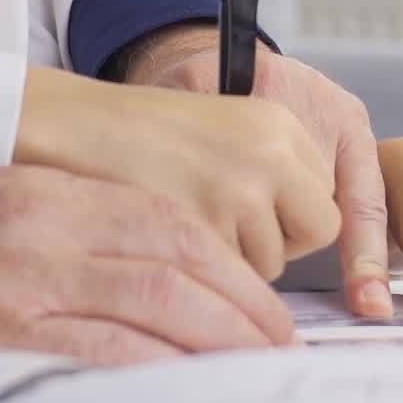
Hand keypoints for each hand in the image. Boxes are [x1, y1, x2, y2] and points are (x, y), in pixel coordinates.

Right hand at [0, 164, 297, 363]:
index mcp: (42, 194)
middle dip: (243, 310)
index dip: (231, 268)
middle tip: (278, 347)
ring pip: (154, 307)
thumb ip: (71, 230)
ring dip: (218, 345)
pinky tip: (187, 393)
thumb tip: (165, 275)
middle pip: (177, 262)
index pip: (168, 221)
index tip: (263, 305)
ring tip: (251, 373)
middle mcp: (40, 228)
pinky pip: (102, 356)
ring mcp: (19, 283)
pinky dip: (157, 375)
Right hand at [13, 67, 343, 279]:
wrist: (74, 128)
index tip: (260, 221)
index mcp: (278, 124)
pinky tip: (168, 239)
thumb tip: (315, 231)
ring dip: (234, 262)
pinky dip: (200, 272)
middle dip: (278, 246)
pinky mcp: (202, 225)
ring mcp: (236, 190)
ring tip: (185, 225)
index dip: (293, 222)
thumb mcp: (226, 130)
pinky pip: (227, 278)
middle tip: (226, 230)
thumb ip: (274, 172)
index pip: (328, 201)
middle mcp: (269, 152)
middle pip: (316, 233)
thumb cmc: (142, 137)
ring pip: (271, 264)